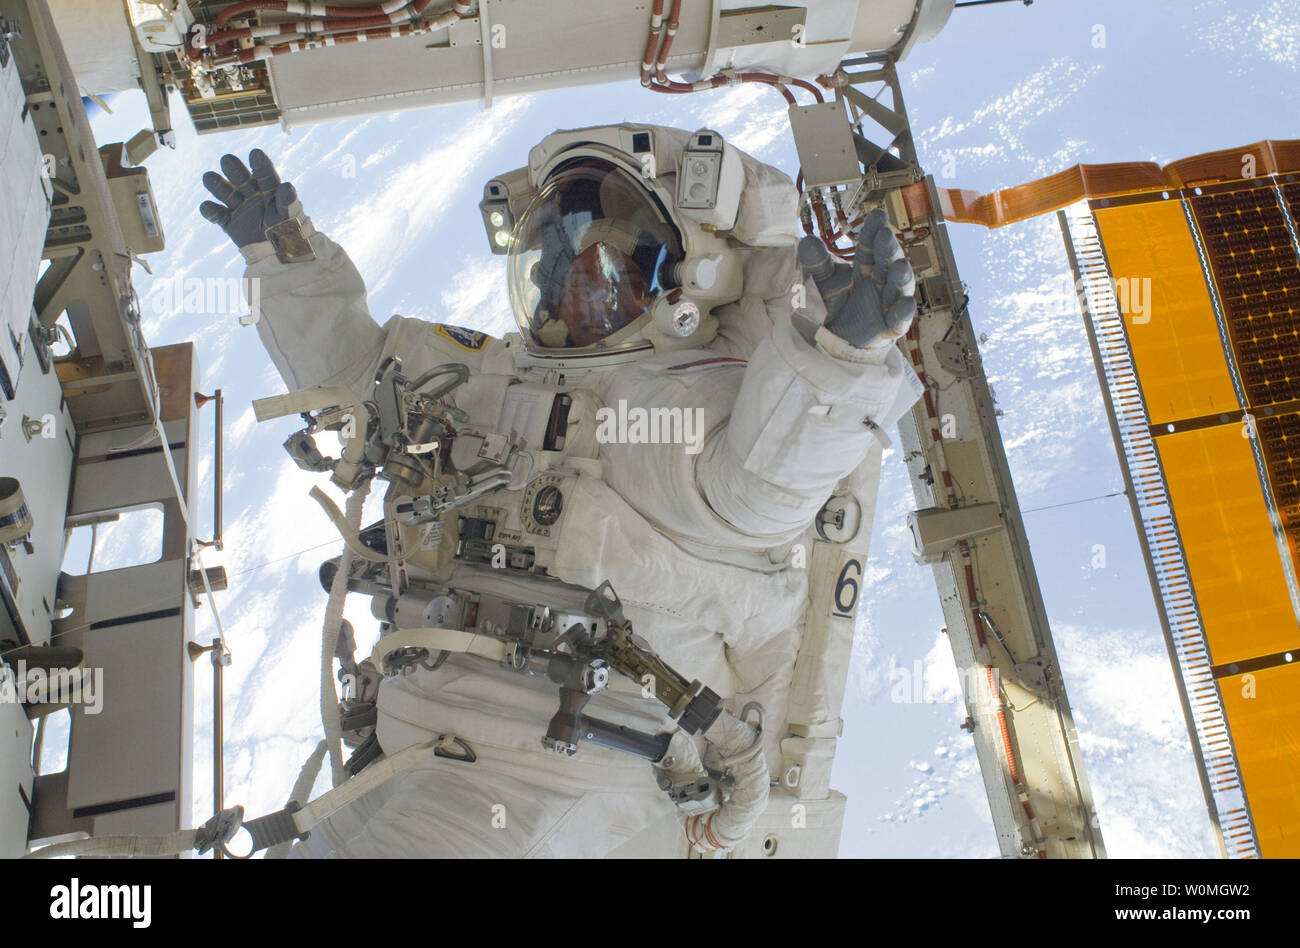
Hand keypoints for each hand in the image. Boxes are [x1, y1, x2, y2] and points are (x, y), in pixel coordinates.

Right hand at [199, 149, 302, 249]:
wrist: (281, 257)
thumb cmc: (291, 234)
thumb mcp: (291, 217)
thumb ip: (288, 202)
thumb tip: (287, 186)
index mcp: (271, 190)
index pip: (266, 175)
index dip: (261, 165)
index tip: (255, 153)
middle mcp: (254, 194)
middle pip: (241, 178)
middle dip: (234, 169)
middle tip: (227, 160)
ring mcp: (240, 207)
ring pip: (225, 192)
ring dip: (216, 184)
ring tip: (208, 177)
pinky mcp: (230, 222)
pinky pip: (217, 214)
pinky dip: (210, 211)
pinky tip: (208, 207)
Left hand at [797, 208, 916, 348]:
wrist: (833, 340)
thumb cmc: (832, 306)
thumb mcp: (819, 283)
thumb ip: (815, 264)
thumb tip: (806, 240)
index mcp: (864, 268)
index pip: (869, 247)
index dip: (873, 232)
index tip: (877, 215)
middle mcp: (879, 282)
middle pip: (886, 263)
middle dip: (888, 249)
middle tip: (885, 235)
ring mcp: (887, 303)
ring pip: (898, 287)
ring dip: (900, 276)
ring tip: (899, 265)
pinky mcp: (890, 327)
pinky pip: (899, 319)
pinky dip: (903, 312)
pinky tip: (905, 303)